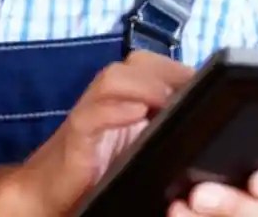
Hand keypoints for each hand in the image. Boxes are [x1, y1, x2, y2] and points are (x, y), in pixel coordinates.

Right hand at [15, 50, 195, 214]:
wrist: (46, 194)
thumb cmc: (96, 174)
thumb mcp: (135, 148)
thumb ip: (159, 130)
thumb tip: (202, 124)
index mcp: (124, 101)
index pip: (154, 66)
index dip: (180, 69)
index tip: (211, 83)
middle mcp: (106, 102)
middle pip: (135, 63)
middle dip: (167, 69)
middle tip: (196, 89)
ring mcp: (88, 117)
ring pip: (112, 79)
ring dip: (144, 84)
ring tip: (168, 99)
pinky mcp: (75, 140)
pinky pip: (91, 117)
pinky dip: (114, 111)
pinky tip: (137, 114)